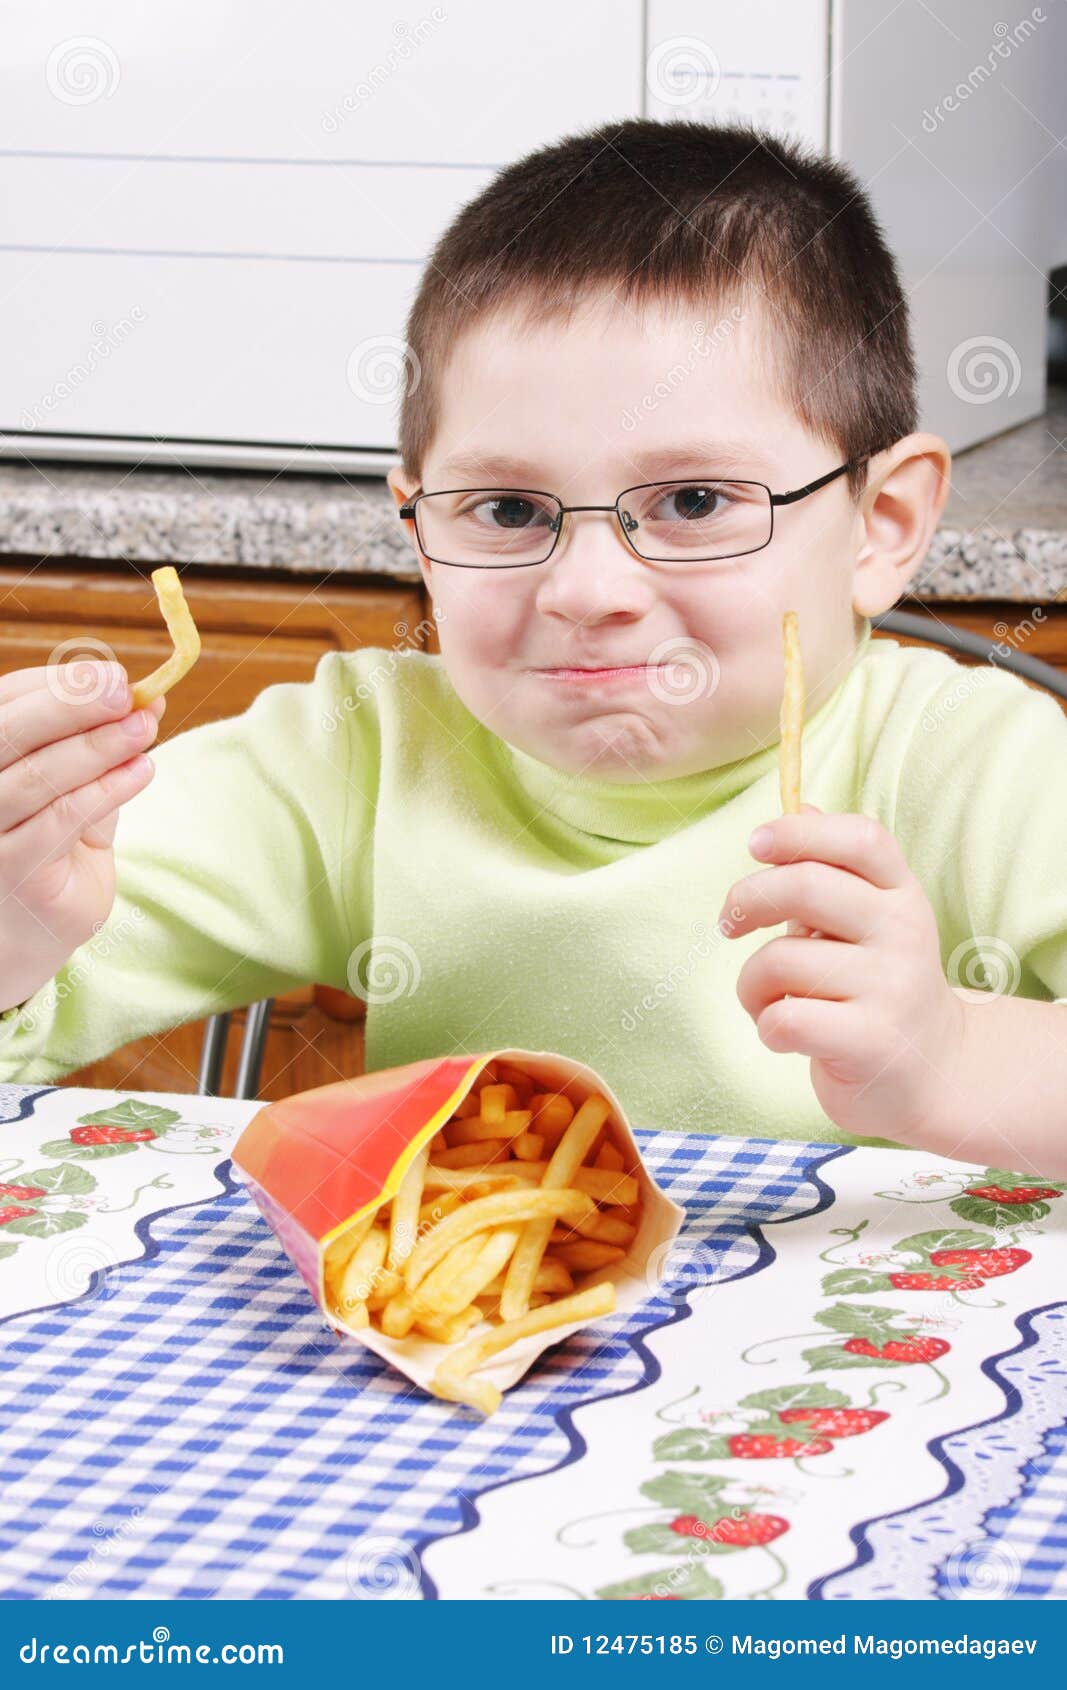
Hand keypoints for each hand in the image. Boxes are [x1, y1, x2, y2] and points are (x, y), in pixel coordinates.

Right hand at [0, 662, 163, 1010]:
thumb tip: (144, 704)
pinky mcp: (9, 872)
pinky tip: (141, 771)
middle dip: (72, 704)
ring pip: (37, 774)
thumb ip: (92, 758)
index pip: (2, 705)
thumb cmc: (41, 864)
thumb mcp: (60, 802)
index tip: (111, 674)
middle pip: (8, 731)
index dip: (56, 685)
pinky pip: (61, 819)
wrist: (16, 947)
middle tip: (125, 690)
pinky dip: (106, 789)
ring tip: (144, 729)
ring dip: (98, 745)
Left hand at [718, 803, 965, 1143]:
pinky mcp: (870, 1042)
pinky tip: (783, 1032)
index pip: (860, 839)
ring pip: (781, 960)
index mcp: (900, 894)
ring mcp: (890, 988)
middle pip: (807, 886)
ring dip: (751, 983)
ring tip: (765, 1000)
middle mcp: (903, 933)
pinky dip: (766, 1025)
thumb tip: (796, 805)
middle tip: (728, 923)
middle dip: (747, 900)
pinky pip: (785, 1018)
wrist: (934, 1074)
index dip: (800, 832)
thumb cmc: (877, 987)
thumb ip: (831, 869)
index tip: (756, 844)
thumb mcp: (867, 921)